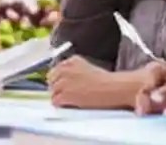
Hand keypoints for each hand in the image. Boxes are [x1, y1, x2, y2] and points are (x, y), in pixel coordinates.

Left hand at [48, 57, 165, 109]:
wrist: (115, 88)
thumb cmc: (107, 81)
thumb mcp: (88, 69)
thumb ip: (74, 71)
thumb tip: (61, 80)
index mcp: (72, 60)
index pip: (55, 70)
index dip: (59, 79)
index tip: (65, 86)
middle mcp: (65, 68)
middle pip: (51, 79)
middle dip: (57, 87)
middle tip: (67, 94)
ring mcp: (64, 81)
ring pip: (52, 91)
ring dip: (59, 96)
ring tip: (72, 100)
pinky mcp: (65, 94)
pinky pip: (55, 101)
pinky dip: (61, 104)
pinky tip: (71, 104)